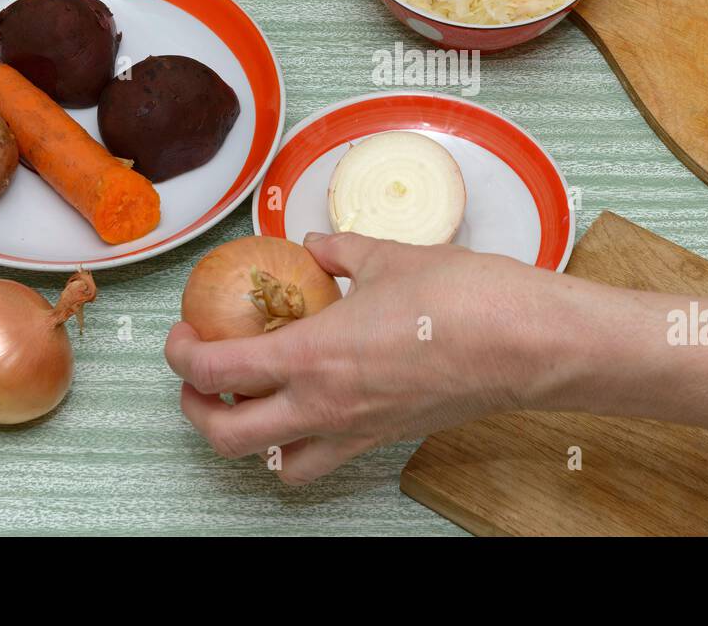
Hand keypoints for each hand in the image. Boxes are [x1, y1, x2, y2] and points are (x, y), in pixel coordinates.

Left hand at [163, 233, 571, 484]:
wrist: (525, 343)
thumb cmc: (463, 298)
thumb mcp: (389, 256)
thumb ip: (339, 250)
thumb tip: (314, 243)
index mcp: (314, 357)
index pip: (218, 371)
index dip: (182, 356)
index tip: (182, 333)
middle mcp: (327, 406)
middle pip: (229, 438)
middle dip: (196, 410)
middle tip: (196, 376)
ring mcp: (358, 431)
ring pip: (275, 465)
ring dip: (246, 439)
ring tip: (248, 402)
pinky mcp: (388, 438)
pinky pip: (326, 458)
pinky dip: (301, 442)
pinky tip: (311, 403)